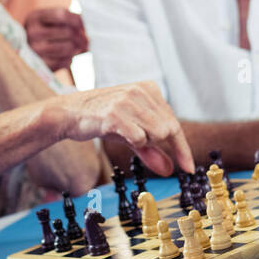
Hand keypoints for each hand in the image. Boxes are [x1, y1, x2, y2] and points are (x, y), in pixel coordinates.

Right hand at [23, 7, 88, 71]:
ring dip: (78, 49)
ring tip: (79, 49)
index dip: (78, 20)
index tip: (84, 27)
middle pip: (68, 32)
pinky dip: (70, 59)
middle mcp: (32, 32)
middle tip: (87, 42)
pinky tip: (68, 58)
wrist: (23, 53)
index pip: (62, 15)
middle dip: (82, 37)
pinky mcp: (39, 65)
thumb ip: (68, 21)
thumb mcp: (50, 21)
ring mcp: (34, 50)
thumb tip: (87, 36)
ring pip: (68, 48)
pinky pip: (64, 62)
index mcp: (35, 17)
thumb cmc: (42, 33)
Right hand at [54, 81, 191, 175]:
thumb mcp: (130, 134)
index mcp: (149, 89)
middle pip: (169, 130)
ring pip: (157, 133)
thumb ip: (151, 151)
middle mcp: (141, 90)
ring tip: (123, 132)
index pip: (174, 123)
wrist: (69, 113)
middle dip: (156, 144)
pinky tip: (115, 132)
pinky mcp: (116, 113)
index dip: (182, 149)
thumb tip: (169, 170)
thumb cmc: (102, 120)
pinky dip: (132, 142)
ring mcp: (129, 100)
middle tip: (135, 141)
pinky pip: (139, 138)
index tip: (189, 169)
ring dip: (143, 142)